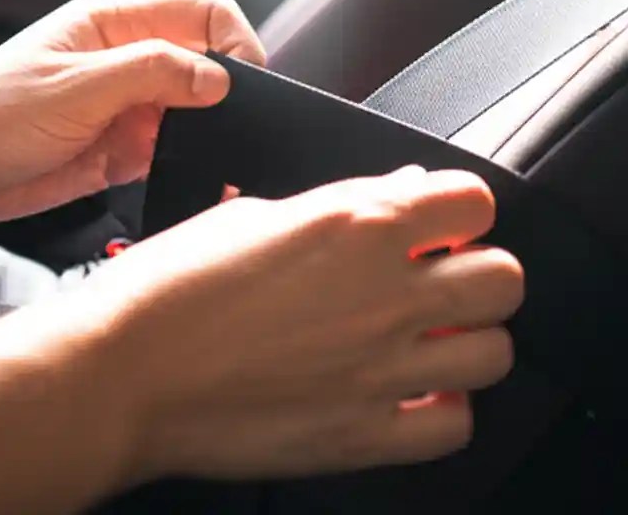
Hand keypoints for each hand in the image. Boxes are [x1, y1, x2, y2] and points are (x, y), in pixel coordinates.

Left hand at [0, 0, 263, 223]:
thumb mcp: (77, 88)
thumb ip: (153, 74)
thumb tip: (220, 76)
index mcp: (114, 23)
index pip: (202, 12)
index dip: (234, 42)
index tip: (246, 83)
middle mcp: (126, 61)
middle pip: (206, 62)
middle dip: (227, 94)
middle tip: (229, 126)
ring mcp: (125, 106)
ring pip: (195, 113)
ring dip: (207, 136)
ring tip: (208, 157)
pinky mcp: (120, 149)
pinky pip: (172, 153)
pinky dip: (188, 167)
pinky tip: (187, 178)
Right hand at [77, 166, 524, 480]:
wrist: (122, 374)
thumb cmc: (170, 289)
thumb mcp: (252, 214)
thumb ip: (341, 205)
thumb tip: (400, 195)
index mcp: (357, 224)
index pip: (475, 202)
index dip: (462, 213)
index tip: (444, 226)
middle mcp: (385, 292)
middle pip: (505, 279)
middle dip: (479, 276)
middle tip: (442, 284)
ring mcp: (382, 367)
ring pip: (495, 352)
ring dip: (468, 343)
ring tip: (428, 342)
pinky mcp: (366, 433)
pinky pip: (455, 425)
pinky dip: (443, 410)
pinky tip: (411, 396)